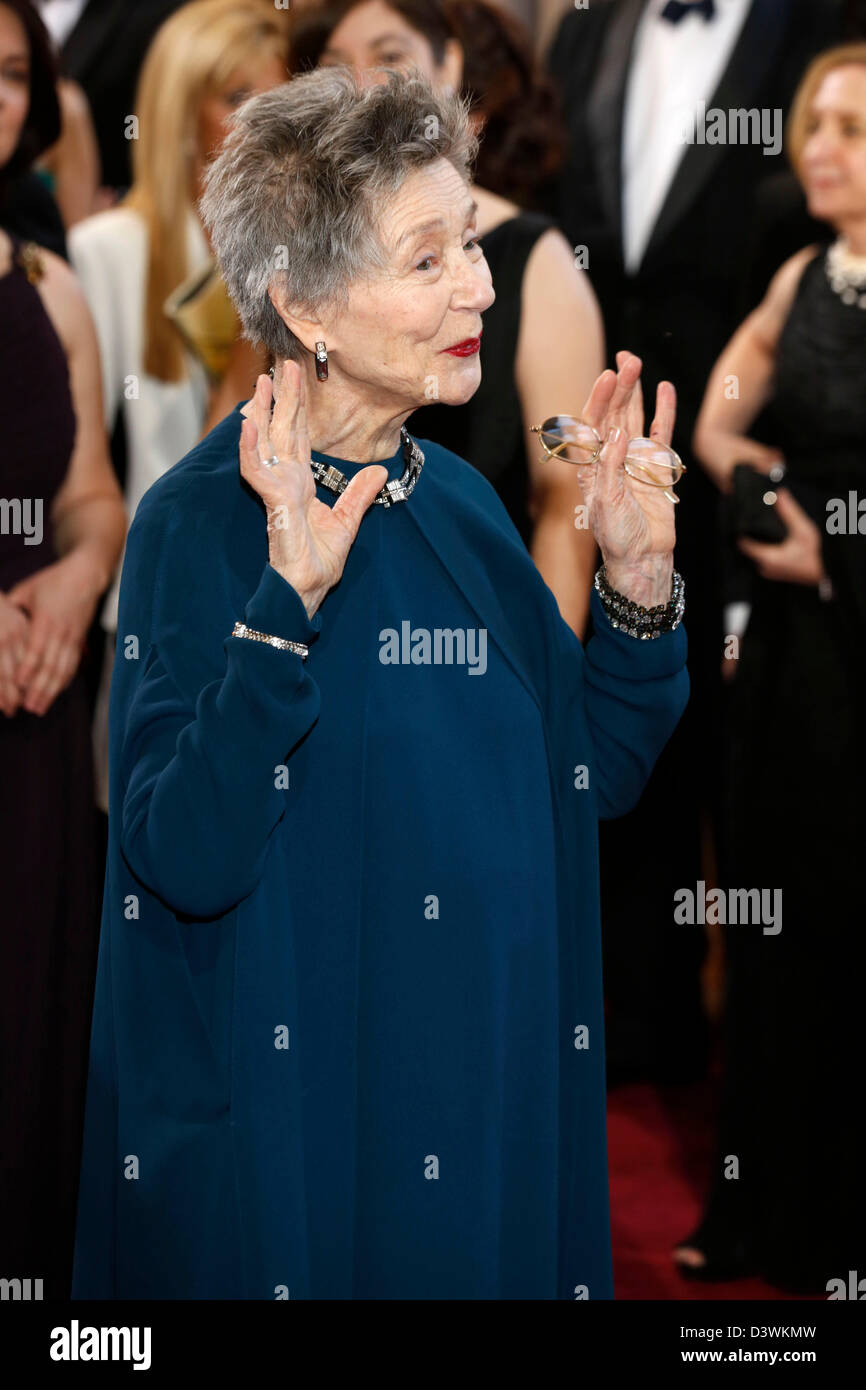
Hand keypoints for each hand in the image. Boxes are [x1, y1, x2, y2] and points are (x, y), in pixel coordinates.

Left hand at [4, 551, 97, 714]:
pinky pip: (72, 666)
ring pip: (63, 670)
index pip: (36, 649)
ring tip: (40, 707)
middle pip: (50, 666)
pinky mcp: (80, 641)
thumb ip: (12, 606)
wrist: (85, 576)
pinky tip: (56, 694)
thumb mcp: (27, 589)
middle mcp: (60, 632)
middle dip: (39, 689)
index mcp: (45, 620)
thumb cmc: (53, 580)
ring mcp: (72, 638)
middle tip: (28, 707)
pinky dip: (64, 682)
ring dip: (52, 692)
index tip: (18, 684)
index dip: (27, 668)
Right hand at [239, 365, 387, 618]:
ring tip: (260, 384)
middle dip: (281, 397)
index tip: (296, 376)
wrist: (307, 590)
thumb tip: (377, 470)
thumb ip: (358, 496)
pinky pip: (256, 471)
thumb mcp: (347, 523)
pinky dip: (251, 448)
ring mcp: (276, 489)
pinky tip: (248, 426)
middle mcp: (285, 480)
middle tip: (280, 362)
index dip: (297, 406)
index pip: (298, 436)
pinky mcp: (272, 503)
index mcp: (300, 481)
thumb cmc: (317, 563)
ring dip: (261, 412)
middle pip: (281, 430)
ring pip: (264, 443)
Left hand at [577, 351, 676, 605]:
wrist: (643, 557)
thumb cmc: (616, 535)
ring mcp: (634, 458)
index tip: (606, 377)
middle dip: (618, 387)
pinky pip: (661, 432)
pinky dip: (663, 411)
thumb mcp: (606, 502)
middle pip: (613, 414)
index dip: (597, 400)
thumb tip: (617, 433)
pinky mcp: (657, 465)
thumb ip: (610, 467)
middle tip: (627, 360)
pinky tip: (664, 388)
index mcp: (590, 465)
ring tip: (636, 363)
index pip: (591, 425)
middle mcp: (610, 456)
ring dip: (634, 391)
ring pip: (634, 417)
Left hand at [737, 487, 824, 585]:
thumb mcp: (803, 530)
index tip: (740, 517)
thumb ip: (789, 512)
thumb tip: (779, 494)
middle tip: (750, 518)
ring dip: (757, 541)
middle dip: (749, 533)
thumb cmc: (817, 556)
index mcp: (767, 558)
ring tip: (759, 526)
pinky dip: (765, 549)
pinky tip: (770, 538)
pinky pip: (764, 559)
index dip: (740, 529)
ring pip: (756, 554)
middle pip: (748, 548)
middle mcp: (765, 567)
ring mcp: (770, 572)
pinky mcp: (776, 572)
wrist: (827, 574)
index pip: (742, 543)